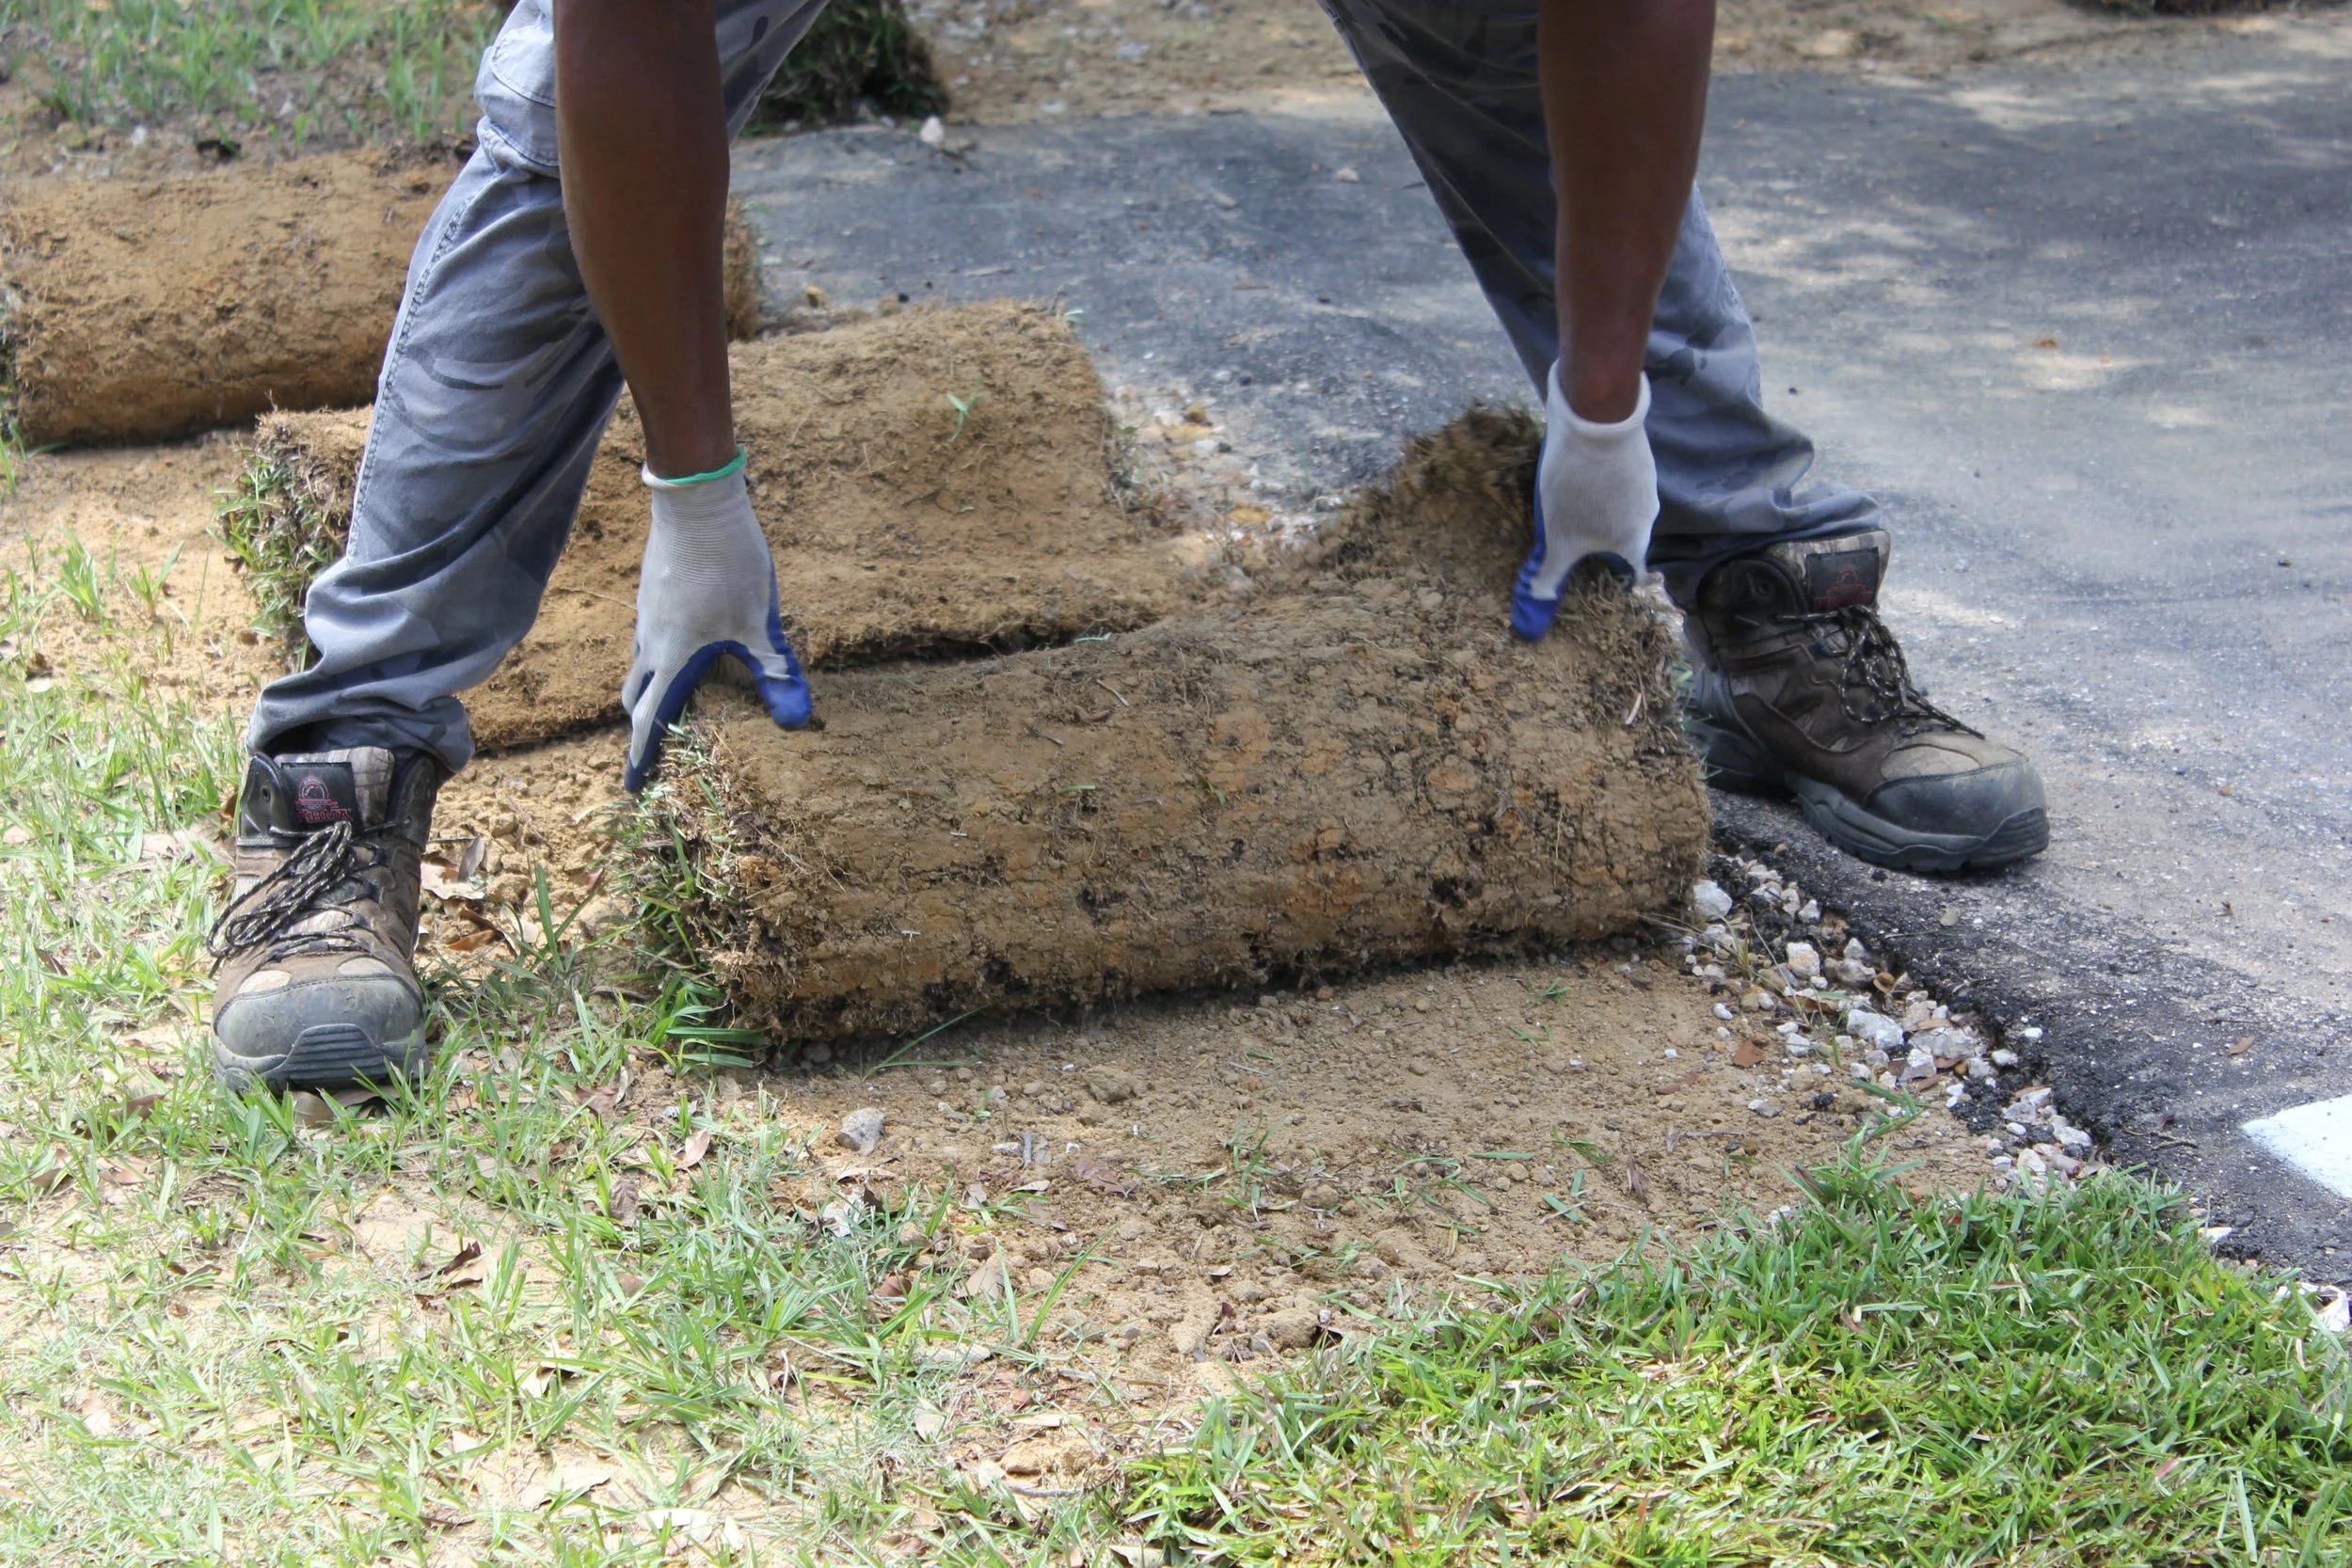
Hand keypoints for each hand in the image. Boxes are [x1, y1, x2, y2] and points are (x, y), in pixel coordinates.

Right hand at [621, 457, 810, 790]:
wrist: (695, 501)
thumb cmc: (728, 565)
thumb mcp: (762, 627)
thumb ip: (777, 675)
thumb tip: (797, 723)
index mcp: (672, 658)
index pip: (649, 720)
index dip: (640, 757)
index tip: (630, 788)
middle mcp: (650, 641)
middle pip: (636, 696)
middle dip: (641, 726)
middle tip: (651, 751)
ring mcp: (647, 613)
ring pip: (640, 664)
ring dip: (648, 690)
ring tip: (668, 703)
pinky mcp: (653, 591)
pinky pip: (647, 637)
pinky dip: (657, 657)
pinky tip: (682, 648)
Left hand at [1509, 362, 1659, 640]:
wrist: (1596, 420)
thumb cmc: (1578, 487)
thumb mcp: (1558, 537)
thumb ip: (1551, 572)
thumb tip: (1538, 601)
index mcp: (1635, 540)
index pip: (1632, 573)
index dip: (1614, 581)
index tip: (1597, 580)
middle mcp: (1648, 515)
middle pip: (1625, 539)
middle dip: (1601, 544)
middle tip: (1573, 539)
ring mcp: (1645, 482)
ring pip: (1622, 509)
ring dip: (1600, 512)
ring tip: (1571, 505)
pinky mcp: (1636, 455)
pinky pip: (1619, 481)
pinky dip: (1601, 486)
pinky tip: (1578, 477)